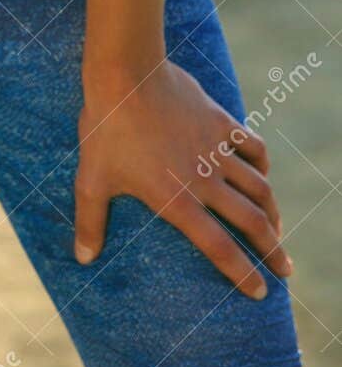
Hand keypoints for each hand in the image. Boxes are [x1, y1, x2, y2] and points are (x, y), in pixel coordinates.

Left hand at [73, 59, 292, 297]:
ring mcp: (216, 150)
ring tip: (277, 228)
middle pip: (252, 223)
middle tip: (285, 269)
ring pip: (259, 188)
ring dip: (273, 211)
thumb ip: (91, 221)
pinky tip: (264, 173)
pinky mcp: (220, 122)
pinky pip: (253, 146)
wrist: (127, 74)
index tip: (261, 292)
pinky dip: (263, 163)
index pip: (219, 248)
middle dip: (272, 250)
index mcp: (177, 200)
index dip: (243, 273)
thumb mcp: (92, 178)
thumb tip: (82, 258)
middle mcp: (205, 180)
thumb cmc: (106, 128)